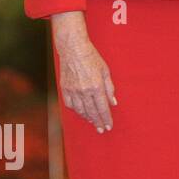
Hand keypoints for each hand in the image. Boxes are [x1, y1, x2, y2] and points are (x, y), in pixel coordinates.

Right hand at [51, 13, 115, 133]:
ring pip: (80, 110)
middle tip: (101, 129)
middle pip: (92, 112)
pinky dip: (76, 110)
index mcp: (96, 86)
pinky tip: (81, 112)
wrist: (73, 49)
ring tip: (93, 122)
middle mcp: (84, 91)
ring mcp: (73, 90)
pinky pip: (70, 104)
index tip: (109, 126)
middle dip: (98, 122)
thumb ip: (110, 88)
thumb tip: (113, 103)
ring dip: (87, 118)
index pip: (102, 108)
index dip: (106, 118)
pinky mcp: (65, 88)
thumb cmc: (92, 58)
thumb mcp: (105, 71)